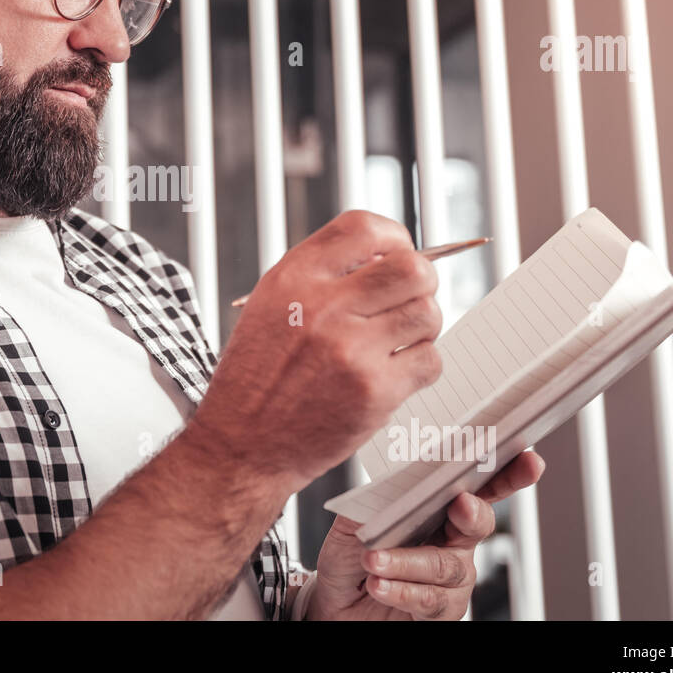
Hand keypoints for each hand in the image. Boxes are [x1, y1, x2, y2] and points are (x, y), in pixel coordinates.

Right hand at [190, 211, 442, 493]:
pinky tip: (393, 373)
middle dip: (421, 282)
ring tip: (397, 341)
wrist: (242, 444)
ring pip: (428, 314)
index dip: (392, 237)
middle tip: (408, 299)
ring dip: (422, 327)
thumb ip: (321, 276)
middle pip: (412, 268)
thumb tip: (386, 257)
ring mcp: (351, 349)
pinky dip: (421, 366)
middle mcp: (323, 307)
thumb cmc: (257, 378)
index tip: (397, 253)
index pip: (364, 228)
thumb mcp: (270, 306)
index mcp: (294, 278)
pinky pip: (430, 361)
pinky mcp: (374, 391)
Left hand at [305, 451, 545, 619]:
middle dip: (473, 512)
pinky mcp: (441, 611)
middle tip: (459, 504)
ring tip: (374, 558)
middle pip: (480, 522)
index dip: (508, 471)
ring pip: (445, 566)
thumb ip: (375, 501)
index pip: (479, 484)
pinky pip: (430, 601)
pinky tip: (380, 584)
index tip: (528, 458)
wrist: (332, 602)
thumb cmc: (351, 556)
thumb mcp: (355, 521)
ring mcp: (451, 579)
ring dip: (406, 561)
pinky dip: (401, 591)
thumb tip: (392, 481)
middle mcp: (454, 542)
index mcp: (440, 508)